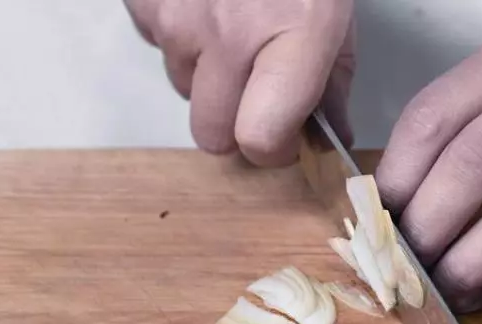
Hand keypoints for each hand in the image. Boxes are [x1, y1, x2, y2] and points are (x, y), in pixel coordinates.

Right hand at [124, 0, 354, 164]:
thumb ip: (334, 84)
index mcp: (291, 41)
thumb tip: (329, 136)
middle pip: (211, 134)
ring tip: (233, 30)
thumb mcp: (337, 18)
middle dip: (233, 126)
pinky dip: (181, 38)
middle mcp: (228, 35)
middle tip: (254, 97)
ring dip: (207, 76)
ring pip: (184, 89)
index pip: (258, 139)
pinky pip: (158, 47)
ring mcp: (178, 16)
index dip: (270, 151)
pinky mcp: (144, 1)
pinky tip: (206, 5)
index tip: (281, 141)